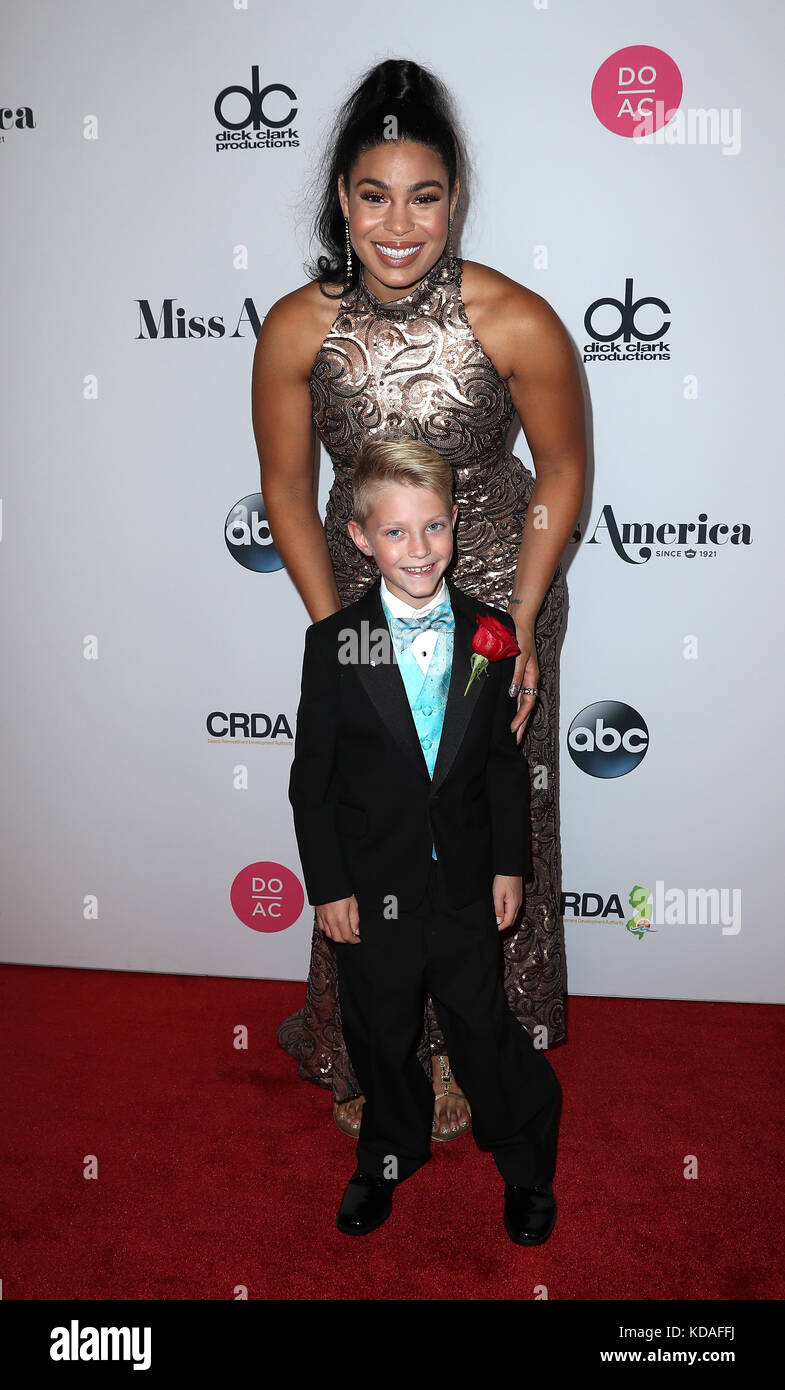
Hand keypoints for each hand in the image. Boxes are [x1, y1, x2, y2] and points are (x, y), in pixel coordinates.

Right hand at [316, 894, 360, 943]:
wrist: (328, 882)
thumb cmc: (341, 890)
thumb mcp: (353, 903)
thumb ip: (355, 919)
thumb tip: (356, 930)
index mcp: (340, 918)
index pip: (347, 937)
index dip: (353, 940)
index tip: (357, 939)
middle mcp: (330, 920)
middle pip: (337, 939)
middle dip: (345, 940)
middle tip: (352, 937)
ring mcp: (323, 918)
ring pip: (329, 935)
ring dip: (337, 936)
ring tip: (343, 932)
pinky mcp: (318, 915)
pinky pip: (322, 928)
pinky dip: (329, 931)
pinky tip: (333, 927)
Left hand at [492, 874, 522, 930]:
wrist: (511, 868)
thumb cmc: (504, 879)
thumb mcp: (497, 894)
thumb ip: (498, 909)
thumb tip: (498, 921)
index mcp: (514, 905)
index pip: (508, 922)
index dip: (500, 927)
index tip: (493, 929)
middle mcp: (518, 904)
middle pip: (511, 920)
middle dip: (503, 925)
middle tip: (494, 926)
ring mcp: (518, 901)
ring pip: (512, 915)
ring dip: (505, 919)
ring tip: (496, 919)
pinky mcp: (517, 897)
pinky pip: (513, 909)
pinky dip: (507, 913)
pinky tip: (501, 911)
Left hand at [506, 617, 537, 744]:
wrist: (518, 622)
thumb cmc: (520, 637)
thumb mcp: (518, 657)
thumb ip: (516, 676)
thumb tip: (512, 694)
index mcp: (531, 676)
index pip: (528, 702)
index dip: (521, 717)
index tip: (513, 729)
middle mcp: (529, 679)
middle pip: (526, 707)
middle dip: (522, 724)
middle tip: (515, 740)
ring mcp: (524, 677)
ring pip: (523, 702)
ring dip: (519, 717)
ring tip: (514, 731)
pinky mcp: (518, 674)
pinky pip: (519, 694)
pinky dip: (515, 706)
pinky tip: (509, 711)